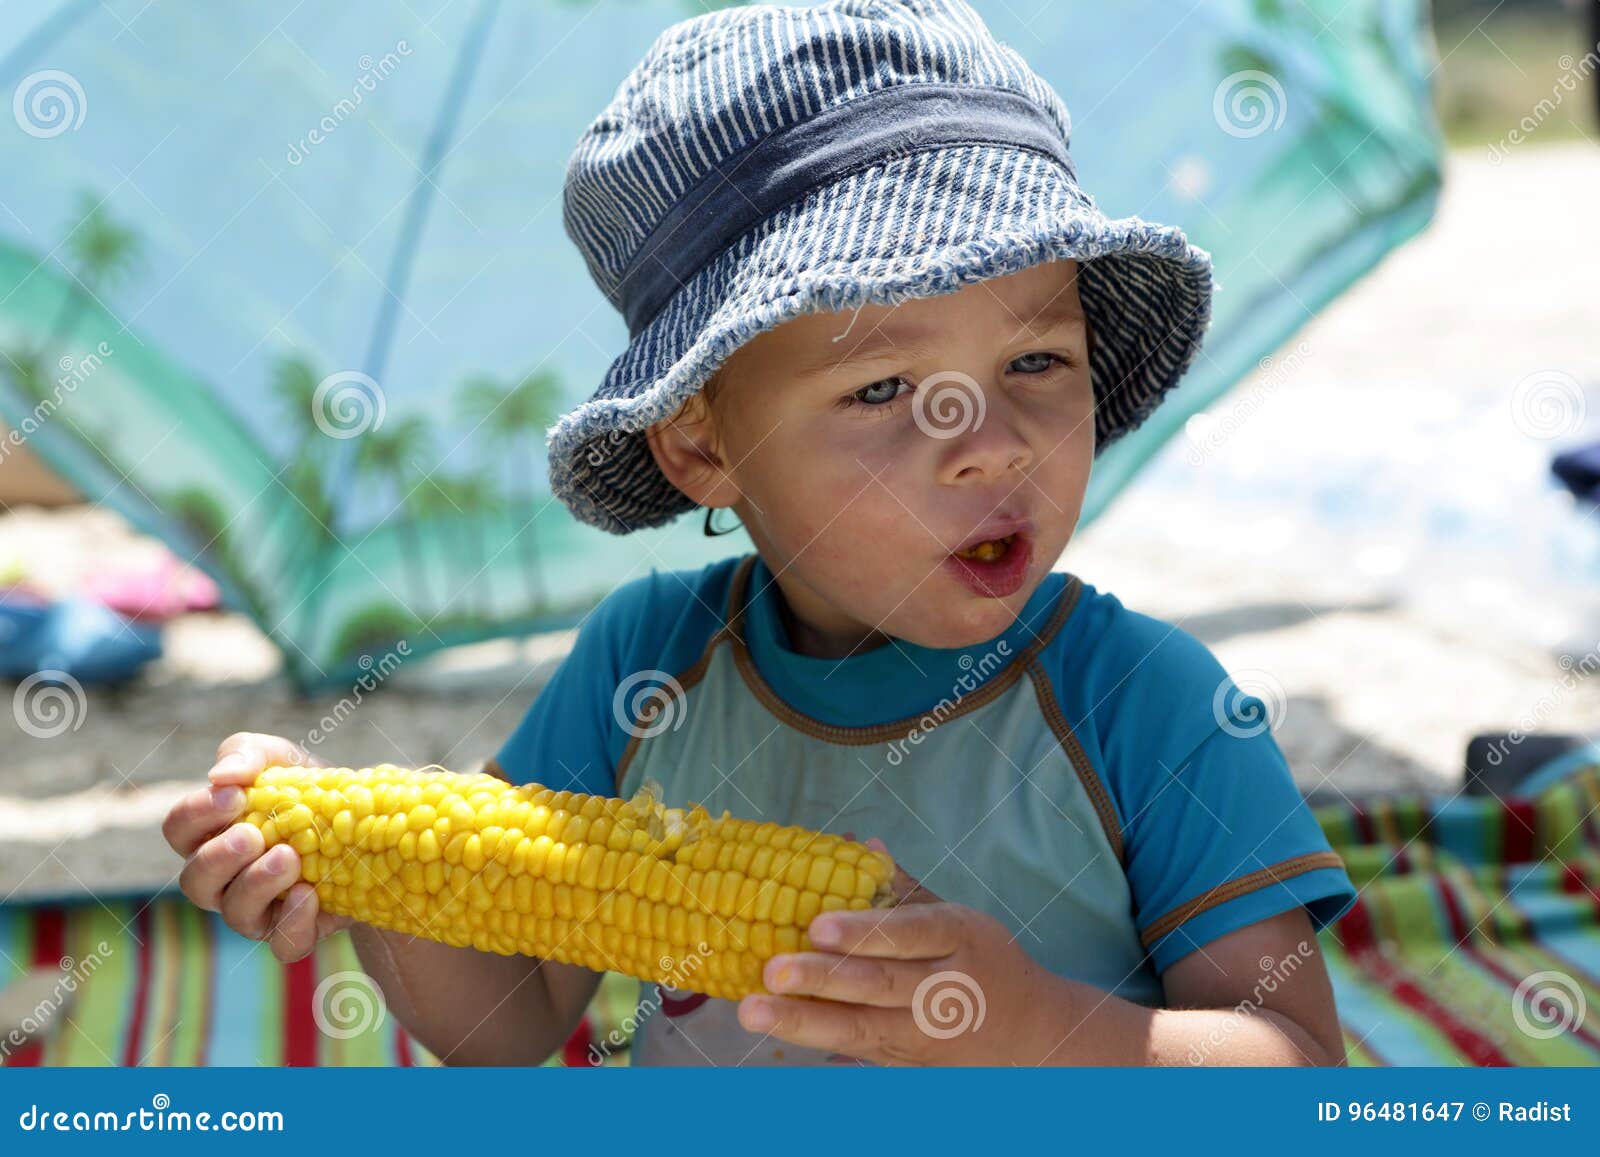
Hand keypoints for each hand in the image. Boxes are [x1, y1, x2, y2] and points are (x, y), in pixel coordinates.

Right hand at [162, 733, 350, 961]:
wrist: (371, 825)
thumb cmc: (309, 791)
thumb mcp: (283, 758)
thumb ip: (247, 753)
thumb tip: (222, 775)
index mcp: (212, 834)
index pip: (179, 829)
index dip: (197, 814)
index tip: (235, 796)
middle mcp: (225, 878)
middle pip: (195, 881)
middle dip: (219, 858)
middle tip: (252, 836)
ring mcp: (259, 909)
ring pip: (236, 913)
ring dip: (257, 885)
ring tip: (289, 857)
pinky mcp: (297, 930)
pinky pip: (283, 943)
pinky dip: (293, 921)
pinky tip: (309, 894)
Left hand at [736, 841, 1072, 1064]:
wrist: (1034, 1036)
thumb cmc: (985, 962)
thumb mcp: (959, 919)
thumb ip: (905, 888)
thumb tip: (858, 845)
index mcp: (960, 938)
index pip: (909, 934)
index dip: (863, 932)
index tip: (817, 927)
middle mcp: (943, 990)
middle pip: (878, 985)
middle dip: (820, 979)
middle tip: (770, 971)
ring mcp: (925, 1034)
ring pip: (861, 1029)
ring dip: (805, 1020)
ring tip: (755, 1009)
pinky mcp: (909, 1064)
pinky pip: (859, 1053)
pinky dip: (817, 1043)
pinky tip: (778, 1031)